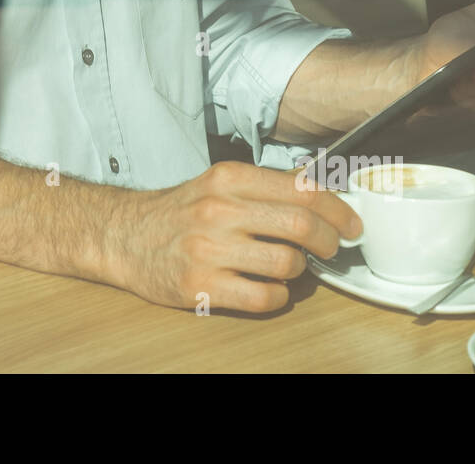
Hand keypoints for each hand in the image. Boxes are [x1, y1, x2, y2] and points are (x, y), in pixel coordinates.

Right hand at [102, 161, 361, 312]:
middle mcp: (218, 210)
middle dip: (329, 242)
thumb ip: (266, 186)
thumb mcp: (219, 184)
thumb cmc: (178, 212)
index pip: (301, 189)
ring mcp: (208, 249)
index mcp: (228, 178)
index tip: (350, 224)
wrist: (124, 236)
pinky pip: (263, 297)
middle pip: (301, 226)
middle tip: (331, 249)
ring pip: (286, 264)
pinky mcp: (200, 286)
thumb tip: (322, 193)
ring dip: (300, 271)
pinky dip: (278, 297)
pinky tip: (269, 289)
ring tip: (290, 268)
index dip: (338, 209)